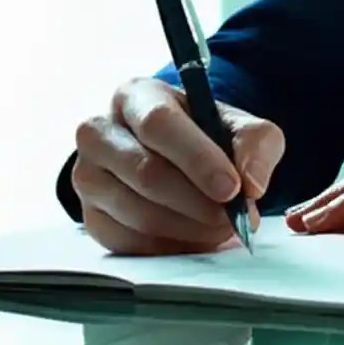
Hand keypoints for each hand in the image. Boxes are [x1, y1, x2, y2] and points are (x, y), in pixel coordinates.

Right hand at [72, 78, 284, 254]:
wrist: (169, 158)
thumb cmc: (201, 137)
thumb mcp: (237, 126)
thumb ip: (255, 144)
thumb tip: (251, 184)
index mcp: (135, 96)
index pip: (159, 124)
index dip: (197, 159)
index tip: (232, 189)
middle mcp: (99, 132)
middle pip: (146, 173)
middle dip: (199, 203)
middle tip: (235, 219)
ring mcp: (88, 176)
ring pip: (138, 213)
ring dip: (190, 229)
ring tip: (220, 229)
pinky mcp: (90, 217)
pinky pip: (129, 243)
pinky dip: (170, 248)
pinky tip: (194, 238)